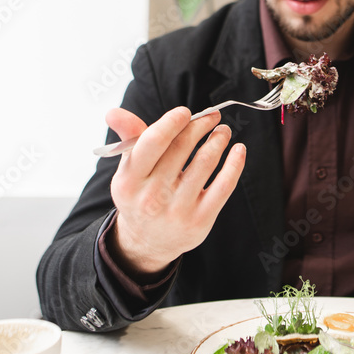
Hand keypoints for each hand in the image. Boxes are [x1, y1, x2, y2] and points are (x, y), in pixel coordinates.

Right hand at [105, 106, 245, 275]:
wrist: (147, 242)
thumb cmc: (140, 194)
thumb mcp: (129, 170)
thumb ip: (129, 138)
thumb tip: (114, 112)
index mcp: (129, 180)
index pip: (152, 141)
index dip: (172, 122)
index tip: (185, 112)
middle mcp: (152, 196)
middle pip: (182, 147)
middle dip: (200, 125)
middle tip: (212, 116)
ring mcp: (178, 210)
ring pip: (205, 162)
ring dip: (218, 139)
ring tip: (223, 131)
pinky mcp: (200, 220)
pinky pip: (224, 186)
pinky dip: (235, 164)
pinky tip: (238, 150)